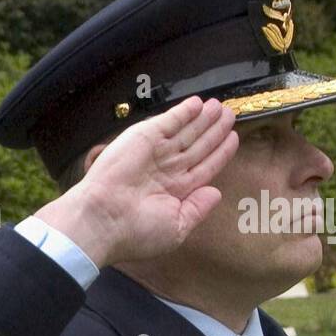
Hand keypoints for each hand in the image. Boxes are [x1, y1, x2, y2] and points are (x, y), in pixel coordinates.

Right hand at [32, 97, 237, 268]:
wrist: (102, 218)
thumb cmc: (136, 231)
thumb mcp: (176, 228)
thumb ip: (198, 209)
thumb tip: (216, 192)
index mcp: (175, 192)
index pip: (204, 167)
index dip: (220, 153)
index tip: (233, 139)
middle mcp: (166, 170)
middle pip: (198, 146)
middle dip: (214, 131)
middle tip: (229, 114)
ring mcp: (155, 152)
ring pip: (187, 131)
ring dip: (203, 118)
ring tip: (220, 106)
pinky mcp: (144, 137)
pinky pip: (169, 121)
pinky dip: (183, 112)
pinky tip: (198, 104)